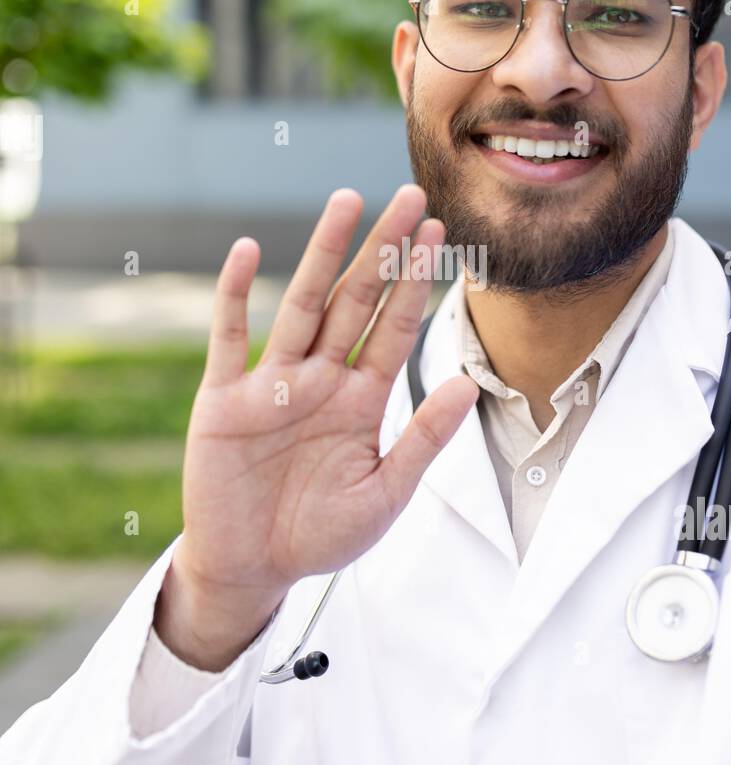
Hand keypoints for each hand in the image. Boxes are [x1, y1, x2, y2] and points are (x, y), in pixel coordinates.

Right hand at [155, 185, 477, 668]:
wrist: (251, 569)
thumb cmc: (319, 535)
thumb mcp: (384, 494)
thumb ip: (424, 439)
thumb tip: (472, 383)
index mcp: (361, 399)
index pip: (394, 328)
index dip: (415, 282)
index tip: (438, 234)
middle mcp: (320, 378)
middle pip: (355, 300)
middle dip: (383, 250)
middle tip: (410, 196)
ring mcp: (271, 383)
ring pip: (301, 304)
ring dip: (322, 253)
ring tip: (346, 202)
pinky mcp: (223, 398)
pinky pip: (228, 337)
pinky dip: (233, 293)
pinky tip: (248, 249)